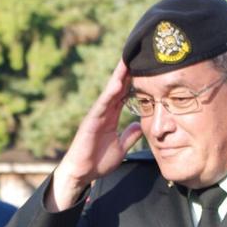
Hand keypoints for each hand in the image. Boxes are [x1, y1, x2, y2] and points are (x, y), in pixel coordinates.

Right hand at [48, 60, 143, 211]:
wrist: (81, 174)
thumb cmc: (97, 162)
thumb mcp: (120, 148)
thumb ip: (130, 136)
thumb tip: (139, 125)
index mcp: (112, 116)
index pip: (125, 93)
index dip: (133, 79)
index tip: (145, 65)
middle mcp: (104, 112)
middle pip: (118, 87)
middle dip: (127, 70)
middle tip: (137, 52)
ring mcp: (97, 115)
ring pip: (110, 91)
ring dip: (119, 76)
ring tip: (128, 59)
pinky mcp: (91, 122)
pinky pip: (102, 105)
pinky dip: (110, 93)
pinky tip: (118, 83)